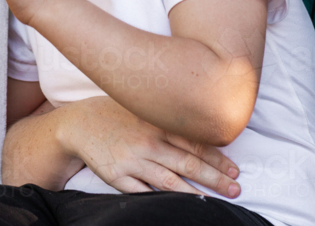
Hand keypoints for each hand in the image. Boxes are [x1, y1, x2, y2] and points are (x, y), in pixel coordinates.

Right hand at [58, 96, 240, 197]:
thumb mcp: (145, 108)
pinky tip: (178, 207)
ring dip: (195, 194)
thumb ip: (170, 120)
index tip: (234, 170)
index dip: (218, 158)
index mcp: (158, 123)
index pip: (195, 144)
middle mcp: (149, 142)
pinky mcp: (117, 177)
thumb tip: (204, 129)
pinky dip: (162, 201)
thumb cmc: (118, 114)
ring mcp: (133, 161)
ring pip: (170, 182)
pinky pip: (143, 193)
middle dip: (215, 179)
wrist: (79, 123)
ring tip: (214, 203)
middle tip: (235, 189)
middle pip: (189, 164)